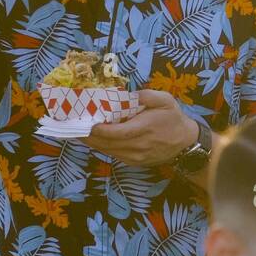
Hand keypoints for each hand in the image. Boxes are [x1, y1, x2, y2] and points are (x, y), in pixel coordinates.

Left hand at [81, 90, 195, 166]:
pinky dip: (100, 147)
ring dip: (90, 143)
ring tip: (76, 132)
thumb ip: (149, 95)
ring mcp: (134, 157)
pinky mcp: (133, 162)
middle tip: (71, 127)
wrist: (185, 143)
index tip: (84, 122)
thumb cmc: (173, 119)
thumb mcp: (167, 101)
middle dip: (87, 136)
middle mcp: (137, 146)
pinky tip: (92, 139)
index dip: (98, 130)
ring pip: (107, 151)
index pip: (116, 132)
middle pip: (107, 144)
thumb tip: (131, 94)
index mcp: (144, 129)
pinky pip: (113, 154)